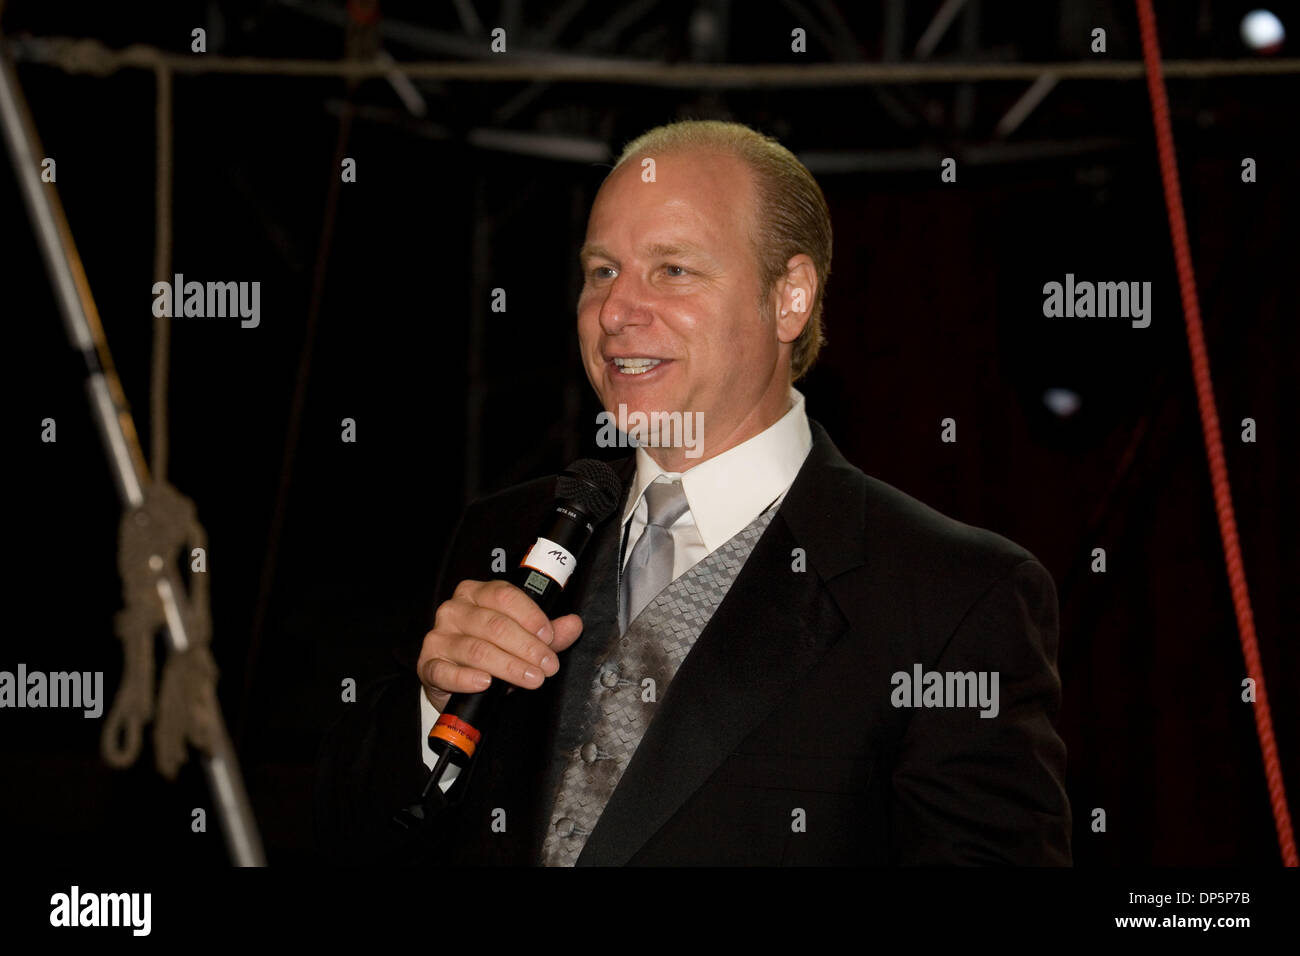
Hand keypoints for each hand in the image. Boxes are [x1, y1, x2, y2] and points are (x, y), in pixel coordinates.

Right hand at [418, 579, 583, 711]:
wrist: (456, 682)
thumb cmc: (490, 652)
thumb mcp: (523, 640)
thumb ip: (549, 633)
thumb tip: (573, 625)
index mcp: (477, 593)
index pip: (504, 595)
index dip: (530, 616)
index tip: (549, 636)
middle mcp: (455, 610)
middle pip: (494, 624)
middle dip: (527, 647)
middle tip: (547, 665)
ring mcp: (439, 637)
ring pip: (476, 649)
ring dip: (508, 666)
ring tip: (531, 678)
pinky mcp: (428, 665)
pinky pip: (446, 671)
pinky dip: (467, 678)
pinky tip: (485, 682)